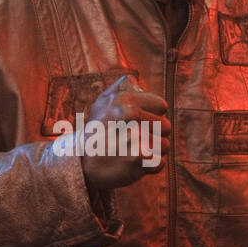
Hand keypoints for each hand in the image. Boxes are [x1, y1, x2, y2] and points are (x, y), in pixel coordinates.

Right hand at [80, 74, 170, 190]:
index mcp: (125, 99)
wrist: (81, 163)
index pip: (162, 106)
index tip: (138, 123)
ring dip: (153, 151)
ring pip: (165, 146)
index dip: (152, 116)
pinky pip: (159, 162)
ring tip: (133, 151)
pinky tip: (133, 164)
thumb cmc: (96, 132)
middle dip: (155, 134)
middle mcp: (130, 115)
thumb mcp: (102, 103)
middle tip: (135, 140)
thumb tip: (135, 80)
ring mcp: (135, 137)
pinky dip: (149, 166)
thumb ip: (120, 88)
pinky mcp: (138, 159)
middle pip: (166, 127)